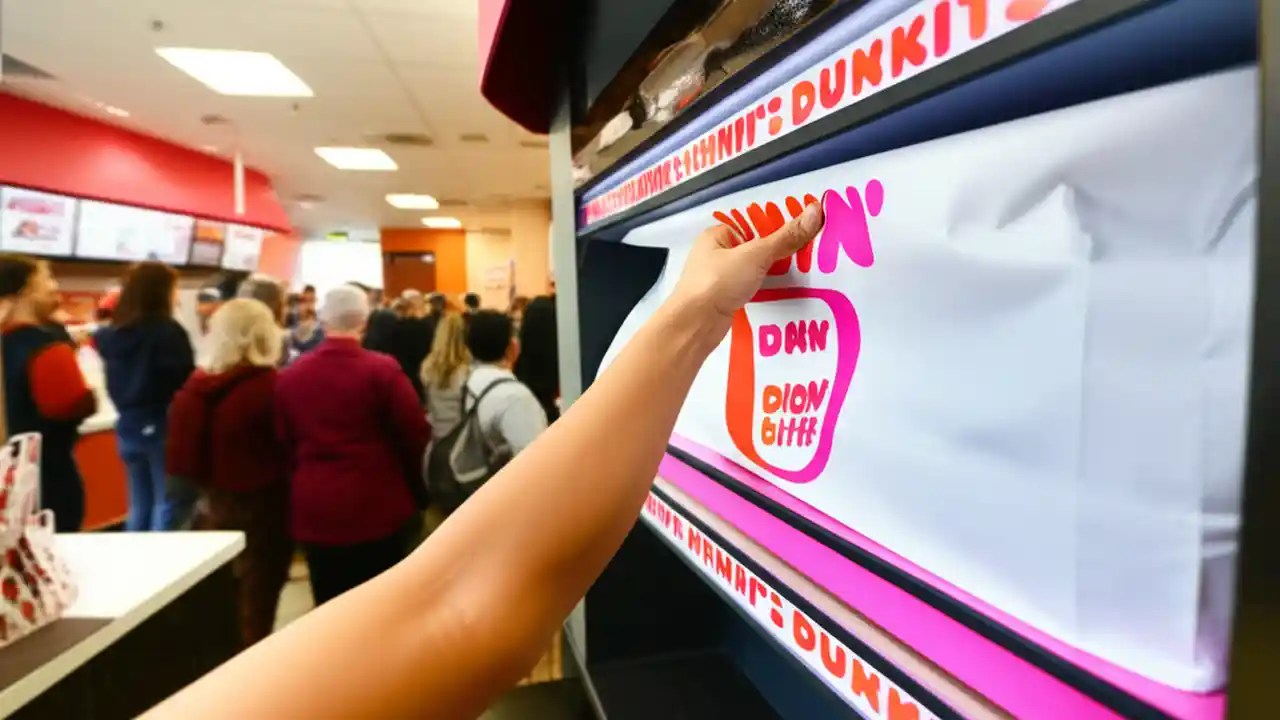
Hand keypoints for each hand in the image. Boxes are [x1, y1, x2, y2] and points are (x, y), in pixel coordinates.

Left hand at [670, 201, 824, 336]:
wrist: (694, 326)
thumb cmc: (718, 282)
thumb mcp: (755, 255)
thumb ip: (786, 237)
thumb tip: (816, 211)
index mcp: (718, 235)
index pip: (754, 223)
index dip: (780, 224)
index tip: (809, 228)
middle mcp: (717, 254)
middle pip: (757, 247)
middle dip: (783, 251)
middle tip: (815, 251)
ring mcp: (722, 279)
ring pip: (757, 270)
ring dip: (778, 273)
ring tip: (810, 271)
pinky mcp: (728, 300)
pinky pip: (754, 290)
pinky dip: (770, 290)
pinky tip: (790, 292)